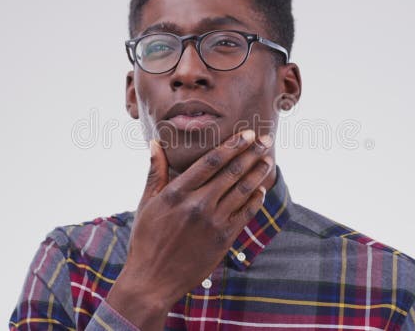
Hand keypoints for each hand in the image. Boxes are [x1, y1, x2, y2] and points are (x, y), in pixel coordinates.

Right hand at [105, 130, 273, 329]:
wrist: (153, 281)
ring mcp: (213, 222)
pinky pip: (246, 214)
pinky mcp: (224, 239)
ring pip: (243, 191)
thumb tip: (155, 144)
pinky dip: (256, 199)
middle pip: (232, 172)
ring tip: (268, 160)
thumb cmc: (146, 240)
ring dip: (258, 173)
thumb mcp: (146, 203)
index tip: (247, 134)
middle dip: (251, 153)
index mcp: (177, 193)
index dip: (232, 146)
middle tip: (266, 140)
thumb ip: (155, 172)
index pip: (211, 162)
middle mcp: (198, 205)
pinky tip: (261, 189)